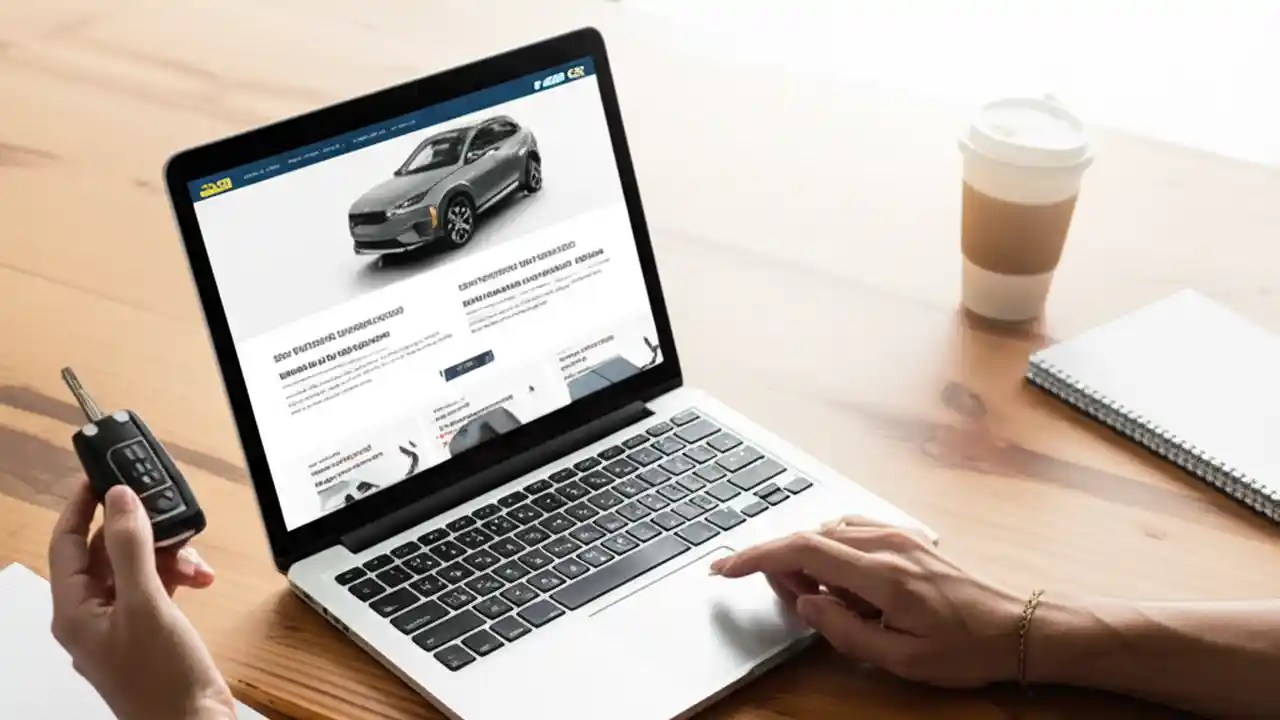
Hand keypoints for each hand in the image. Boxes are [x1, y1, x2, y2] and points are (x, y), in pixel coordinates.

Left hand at [48, 480, 234, 719]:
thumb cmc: (162, 681)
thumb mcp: (146, 603)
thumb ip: (130, 548)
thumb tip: (120, 501)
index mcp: (75, 611)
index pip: (65, 543)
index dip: (80, 505)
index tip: (99, 474)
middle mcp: (92, 616)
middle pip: (106, 552)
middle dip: (141, 532)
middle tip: (165, 512)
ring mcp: (121, 625)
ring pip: (137, 568)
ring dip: (167, 555)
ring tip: (193, 561)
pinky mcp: (149, 631)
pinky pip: (157, 587)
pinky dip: (178, 576)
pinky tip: (199, 579)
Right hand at [710, 516, 1024, 687]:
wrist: (1018, 628)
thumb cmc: (965, 649)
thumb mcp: (900, 659)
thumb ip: (843, 630)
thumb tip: (804, 602)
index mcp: (881, 574)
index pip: (802, 549)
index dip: (756, 555)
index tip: (726, 567)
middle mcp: (886, 543)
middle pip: (810, 536)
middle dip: (782, 564)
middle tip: (788, 599)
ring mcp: (897, 534)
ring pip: (829, 532)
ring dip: (809, 559)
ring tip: (823, 599)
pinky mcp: (906, 536)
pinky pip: (851, 532)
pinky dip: (831, 551)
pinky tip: (844, 583)